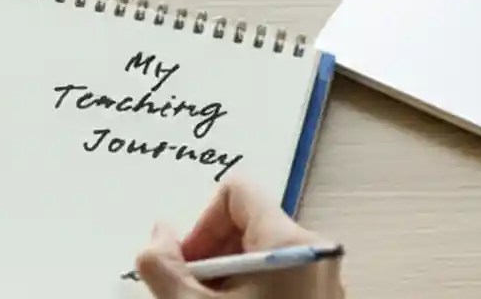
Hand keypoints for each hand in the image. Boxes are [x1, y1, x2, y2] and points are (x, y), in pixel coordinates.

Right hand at [136, 178, 344, 298]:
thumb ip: (163, 266)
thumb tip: (158, 233)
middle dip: (211, 254)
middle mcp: (315, 251)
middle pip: (249, 222)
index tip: (187, 264)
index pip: (238, 192)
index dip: (201, 222)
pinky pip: (281, 275)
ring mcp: (322, 277)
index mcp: (289, 243)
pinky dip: (251, 291)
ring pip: (262, 253)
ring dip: (227, 277)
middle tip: (189, 293)